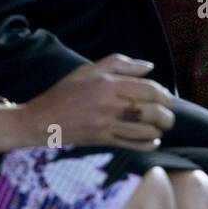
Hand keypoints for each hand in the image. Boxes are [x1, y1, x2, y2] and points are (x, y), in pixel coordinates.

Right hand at [23, 54, 175, 149]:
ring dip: (159, 130)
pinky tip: (153, 141)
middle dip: (166, 115)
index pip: (149, 90)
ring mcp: (106, 125)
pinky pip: (132, 144)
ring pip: (144, 131)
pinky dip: (148, 144)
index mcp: (108, 84)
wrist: (40, 120)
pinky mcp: (102, 141)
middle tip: (168, 116)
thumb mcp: (89, 70)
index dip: (164, 95)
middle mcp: (109, 105)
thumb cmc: (65, 92)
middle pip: (151, 112)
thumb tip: (149, 67)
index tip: (167, 97)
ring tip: (161, 127)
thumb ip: (120, 64)